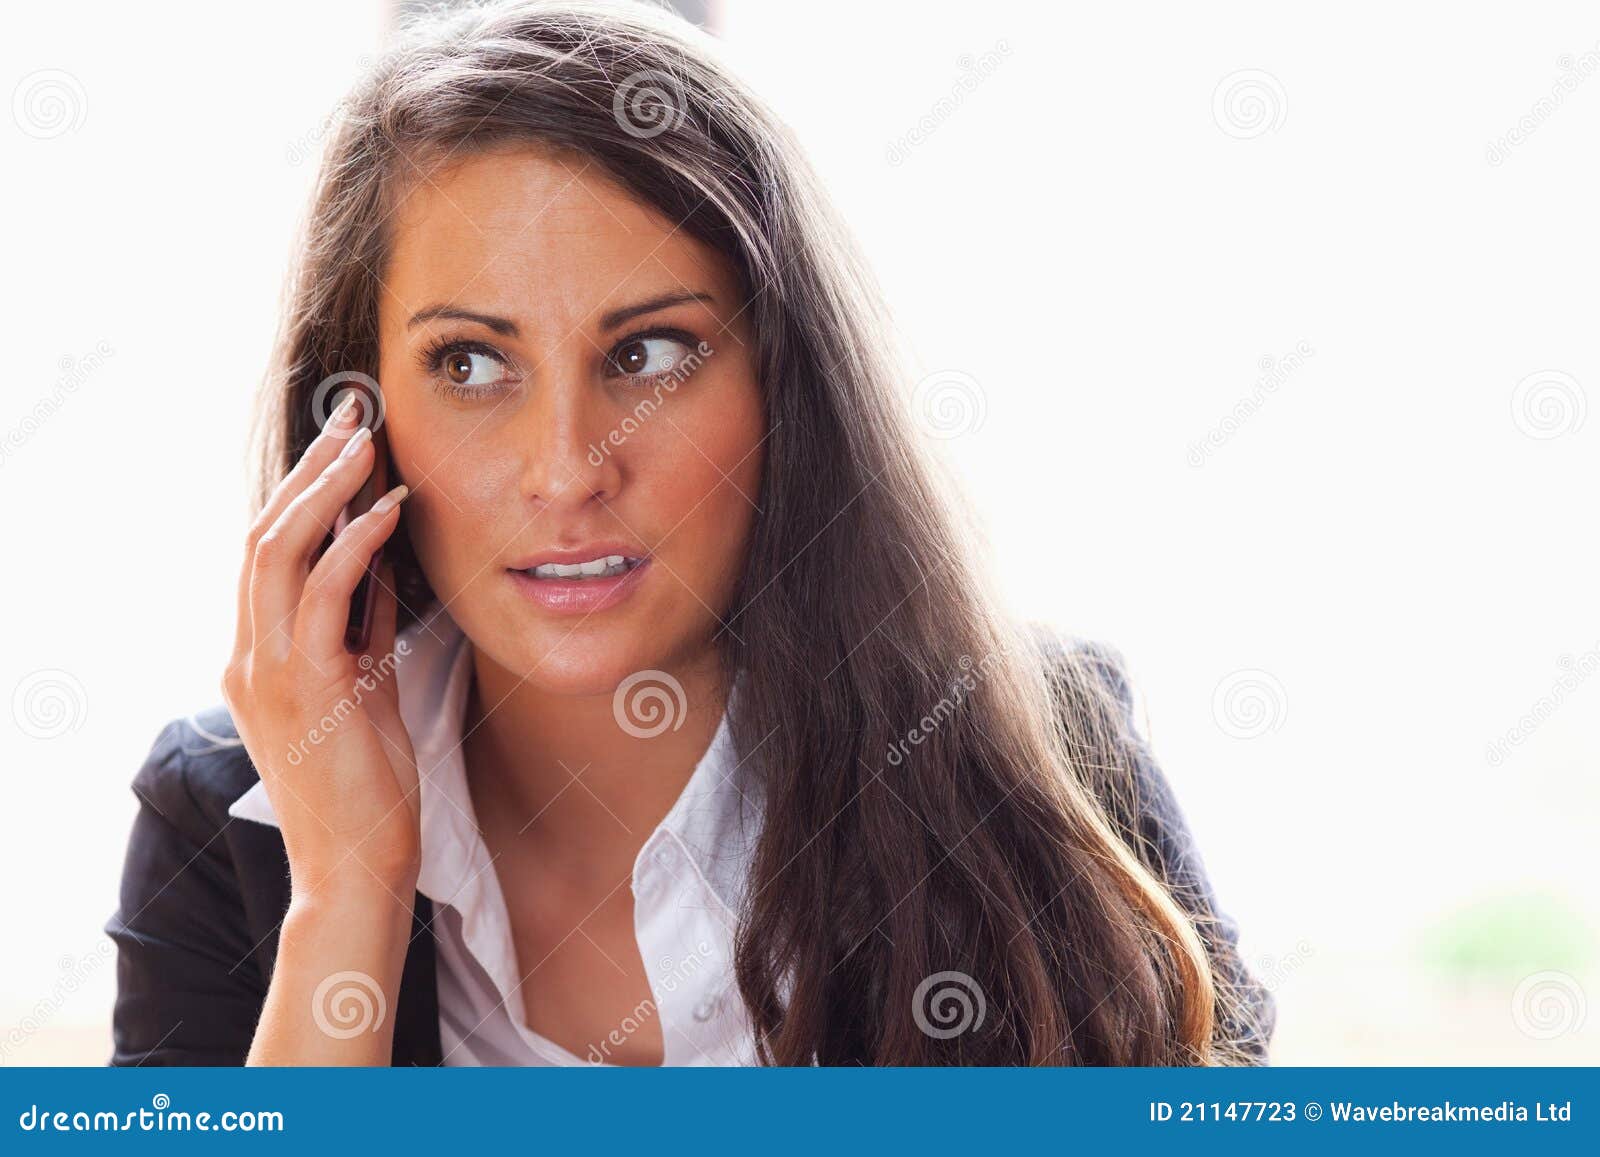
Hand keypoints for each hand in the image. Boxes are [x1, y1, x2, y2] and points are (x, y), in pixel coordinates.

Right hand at [221, 394, 419, 903]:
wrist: (356, 867)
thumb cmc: (366, 786)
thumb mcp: (364, 687)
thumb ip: (363, 626)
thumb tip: (383, 560)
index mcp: (258, 656)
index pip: (269, 553)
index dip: (304, 491)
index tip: (346, 443)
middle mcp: (248, 656)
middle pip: (264, 537)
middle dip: (310, 470)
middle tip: (354, 416)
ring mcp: (268, 672)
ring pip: (278, 554)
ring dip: (324, 490)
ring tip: (366, 441)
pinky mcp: (306, 689)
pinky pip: (321, 598)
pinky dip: (353, 546)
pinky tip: (387, 510)